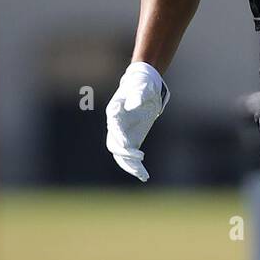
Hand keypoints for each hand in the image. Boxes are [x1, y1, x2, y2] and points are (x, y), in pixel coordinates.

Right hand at [105, 61, 169, 182]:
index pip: (114, 128)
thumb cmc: (142, 85)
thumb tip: (134, 105)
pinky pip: (130, 156)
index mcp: (114, 112)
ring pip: (121, 154)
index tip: (129, 146)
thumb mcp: (142, 87)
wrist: (145, 86)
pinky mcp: (131, 139)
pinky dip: (135, 166)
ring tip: (142, 174)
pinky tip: (144, 175)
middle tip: (139, 161)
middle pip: (115, 144)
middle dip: (125, 155)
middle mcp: (115, 124)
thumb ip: (138, 95)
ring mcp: (122, 133)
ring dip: (130, 165)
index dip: (120, 137)